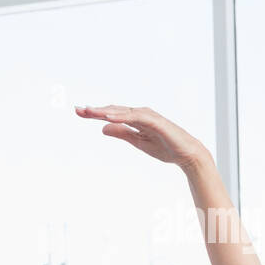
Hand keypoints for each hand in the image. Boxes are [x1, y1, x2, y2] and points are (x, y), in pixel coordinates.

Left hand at [75, 105, 209, 169]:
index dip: (95, 113)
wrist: (186, 155)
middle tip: (78, 109)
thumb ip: (121, 133)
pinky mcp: (156, 122)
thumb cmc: (165, 147)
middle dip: (96, 110)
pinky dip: (123, 115)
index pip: (112, 115)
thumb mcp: (137, 142)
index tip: (78, 112)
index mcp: (135, 120)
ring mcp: (149, 117)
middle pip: (115, 110)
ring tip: (90, 112)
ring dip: (107, 111)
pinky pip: (137, 117)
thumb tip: (103, 128)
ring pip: (124, 111)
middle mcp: (141, 115)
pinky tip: (110, 117)